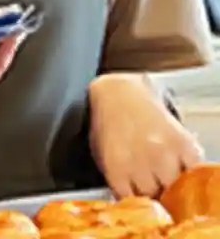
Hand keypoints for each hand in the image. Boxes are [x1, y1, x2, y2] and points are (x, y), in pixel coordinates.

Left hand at [90, 73, 203, 198]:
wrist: (120, 93)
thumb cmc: (108, 126)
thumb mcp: (102, 156)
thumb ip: (117, 181)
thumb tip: (130, 202)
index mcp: (116, 166)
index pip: (133, 202)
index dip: (137, 204)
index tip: (140, 204)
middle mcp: (142, 160)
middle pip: (156, 197)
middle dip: (155, 197)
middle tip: (154, 191)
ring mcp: (166, 151)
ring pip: (177, 188)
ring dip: (173, 187)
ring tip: (165, 180)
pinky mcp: (184, 143)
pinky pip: (194, 171)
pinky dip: (189, 173)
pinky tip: (179, 168)